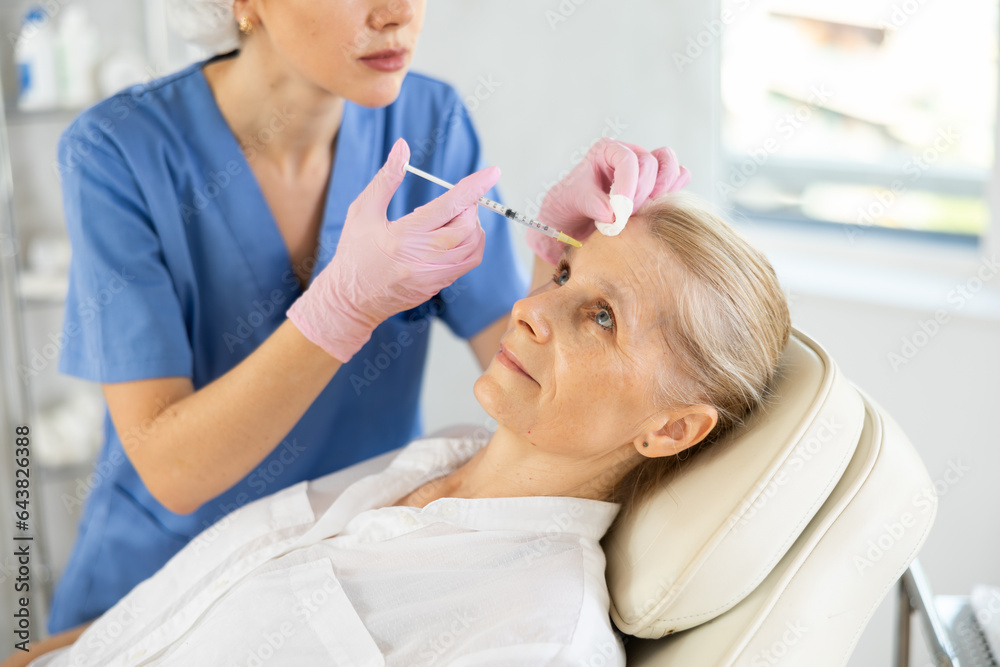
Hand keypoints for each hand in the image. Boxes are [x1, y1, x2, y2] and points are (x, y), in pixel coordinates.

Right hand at [287, 138, 499, 362]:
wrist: (351, 300)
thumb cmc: (354, 253)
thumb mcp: (363, 211)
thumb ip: (387, 178)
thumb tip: (402, 146)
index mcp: (406, 236)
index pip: (450, 206)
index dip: (473, 187)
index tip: (492, 173)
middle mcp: (425, 257)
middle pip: (467, 225)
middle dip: (468, 206)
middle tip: (455, 199)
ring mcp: (435, 275)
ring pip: (473, 245)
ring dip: (472, 225)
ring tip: (454, 217)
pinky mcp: (439, 285)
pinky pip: (468, 262)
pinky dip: (471, 244)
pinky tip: (455, 236)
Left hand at [527, 139, 689, 263]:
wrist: (573, 219)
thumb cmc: (571, 204)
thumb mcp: (574, 201)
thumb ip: (593, 203)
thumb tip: (613, 213)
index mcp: (607, 150)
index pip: (627, 160)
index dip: (628, 185)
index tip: (620, 211)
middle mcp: (630, 154)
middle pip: (651, 164)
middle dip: (641, 192)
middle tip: (625, 215)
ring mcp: (646, 169)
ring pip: (670, 167)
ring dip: (661, 191)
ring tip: (641, 210)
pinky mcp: (658, 184)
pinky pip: (679, 177)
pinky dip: (673, 191)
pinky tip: (655, 208)